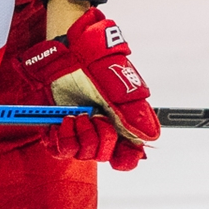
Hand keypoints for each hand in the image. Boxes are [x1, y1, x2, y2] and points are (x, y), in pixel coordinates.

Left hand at [20, 8, 158, 170]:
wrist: (68, 49)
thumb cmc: (96, 61)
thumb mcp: (118, 84)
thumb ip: (134, 111)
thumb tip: (149, 136)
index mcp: (121, 122)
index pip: (127, 156)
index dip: (125, 158)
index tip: (121, 150)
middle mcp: (102, 128)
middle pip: (104, 156)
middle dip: (99, 138)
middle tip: (94, 116)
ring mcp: (81, 129)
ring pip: (82, 155)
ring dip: (79, 136)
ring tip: (75, 115)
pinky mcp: (60, 127)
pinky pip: (59, 150)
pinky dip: (61, 139)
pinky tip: (63, 123)